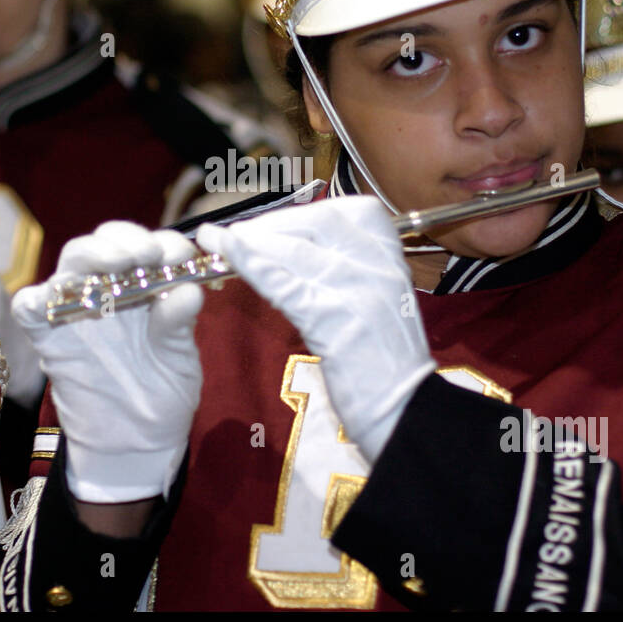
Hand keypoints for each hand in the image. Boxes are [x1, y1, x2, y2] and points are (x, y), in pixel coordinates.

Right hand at [12, 222, 203, 502]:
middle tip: (147, 254)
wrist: (137, 443)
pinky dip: (37, 297)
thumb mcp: (178, 357)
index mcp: (144, 287)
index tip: (181, 255)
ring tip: (119, 264)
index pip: (147, 247)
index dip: (164, 243)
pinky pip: (30, 307)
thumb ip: (178, 323)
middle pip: (104, 244)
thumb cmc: (163, 391)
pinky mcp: (48, 337)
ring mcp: (76, 310)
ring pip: (71, 265)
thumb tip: (190, 290)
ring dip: (92, 256)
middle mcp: (109, 290)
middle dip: (125, 240)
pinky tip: (55, 297)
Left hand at [197, 196, 434, 462]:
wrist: (406, 409)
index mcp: (391, 253)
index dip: (296, 215)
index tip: (266, 224)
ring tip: (217, 241)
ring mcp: (359, 289)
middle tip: (233, 234)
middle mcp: (378, 263)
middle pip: (316, 224)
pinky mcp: (335, 321)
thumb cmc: (384, 357)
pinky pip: (286, 285)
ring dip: (250, 243)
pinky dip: (254, 267)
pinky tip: (231, 259)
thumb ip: (344, 268)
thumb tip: (288, 245)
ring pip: (296, 252)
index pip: (341, 212)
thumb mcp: (376, 297)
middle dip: (268, 226)